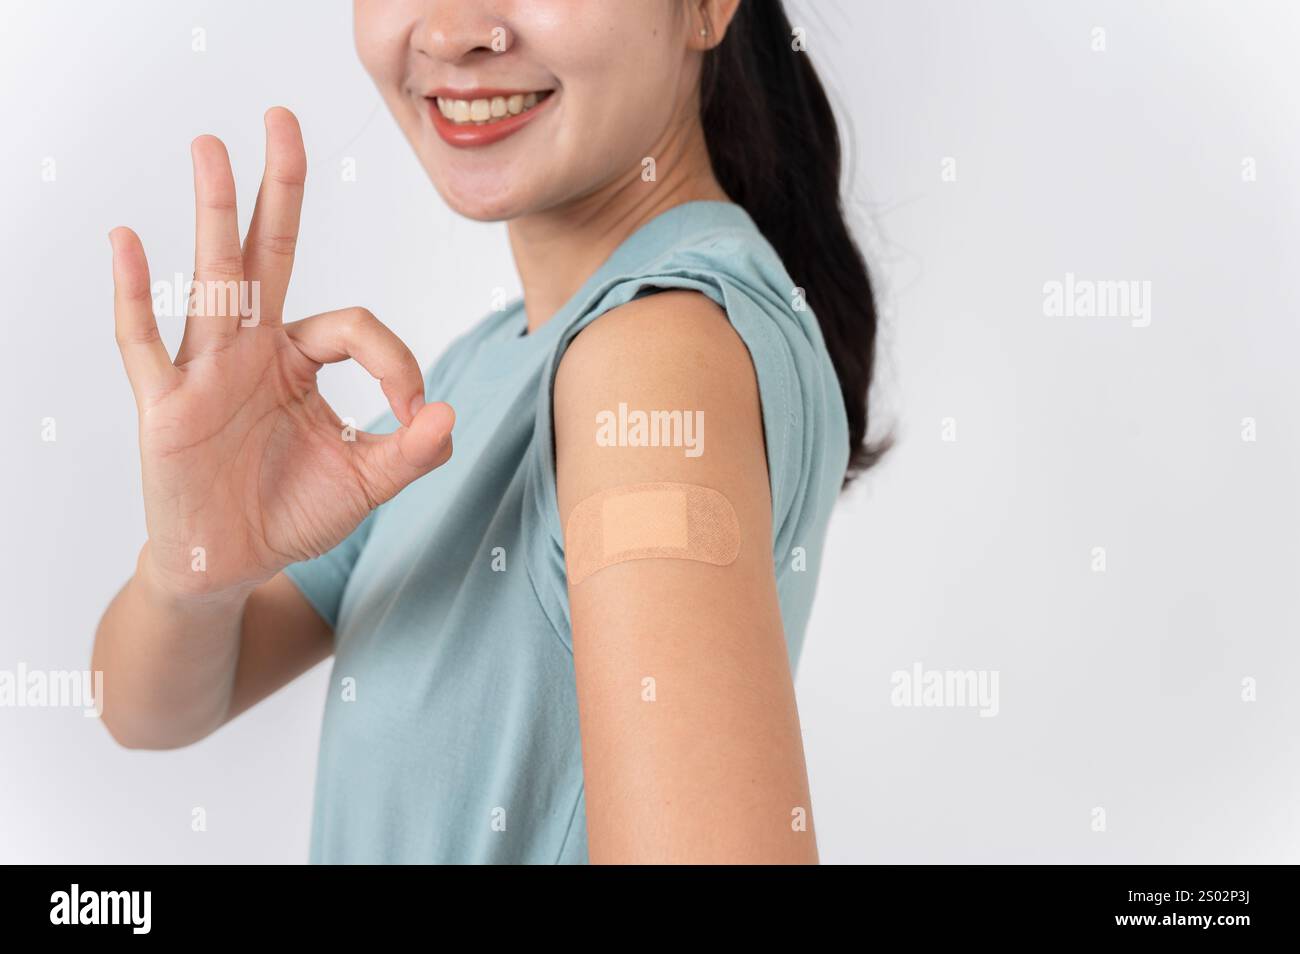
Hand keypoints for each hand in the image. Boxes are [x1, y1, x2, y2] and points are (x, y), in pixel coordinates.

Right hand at [110, 107, 453, 599]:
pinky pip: (145, 342)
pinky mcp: (166, 404)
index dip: (395, 360)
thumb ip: (410, 452)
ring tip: (210, 146)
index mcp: (299, 360)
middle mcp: (253, 350)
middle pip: (269, 255)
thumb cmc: (291, 512)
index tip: (413, 411)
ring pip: (214, 281)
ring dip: (215, 213)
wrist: (230, 563)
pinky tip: (128, 242)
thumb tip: (448, 415)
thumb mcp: (365, 483)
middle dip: (279, 188)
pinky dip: (135, 295)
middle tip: (283, 118)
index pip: (355, 327)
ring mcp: (206, 371)